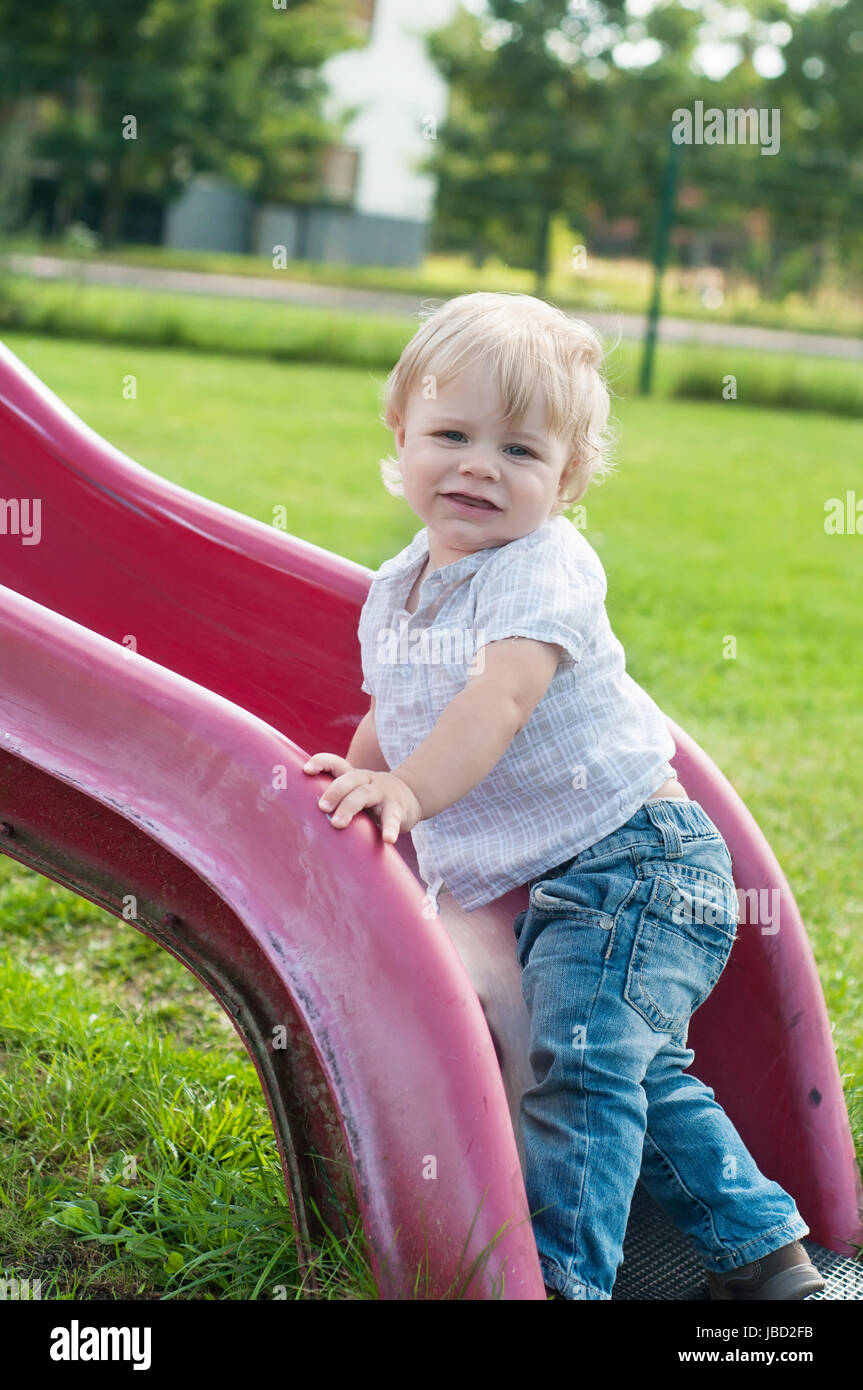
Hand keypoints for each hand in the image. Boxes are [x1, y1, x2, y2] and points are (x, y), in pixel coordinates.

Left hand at [302, 753, 422, 842]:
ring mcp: (383, 793)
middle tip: (321, 807)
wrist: (410, 796)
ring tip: (337, 824)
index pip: (337, 764)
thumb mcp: (355, 793)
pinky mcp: (398, 808)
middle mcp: (367, 780)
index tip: (306, 770)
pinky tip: (387, 839)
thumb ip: (335, 800)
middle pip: (349, 780)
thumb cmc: (371, 799)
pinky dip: (390, 828)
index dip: (322, 763)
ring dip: (349, 807)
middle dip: (334, 792)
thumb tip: (297, 818)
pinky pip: (393, 817)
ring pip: (364, 795)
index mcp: (354, 776)